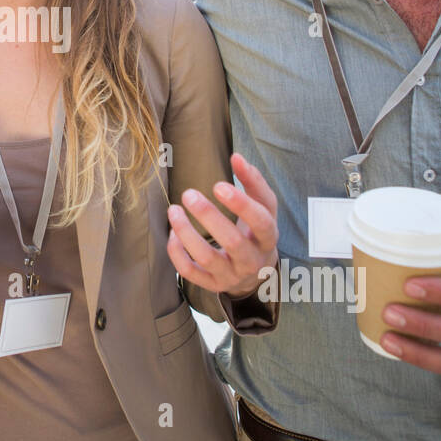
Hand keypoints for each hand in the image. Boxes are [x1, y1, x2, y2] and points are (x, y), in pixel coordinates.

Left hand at [166, 153, 278, 297]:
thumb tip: (236, 156)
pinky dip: (177, 254)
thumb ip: (252, 181)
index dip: (241, 204)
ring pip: (208, 258)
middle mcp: (252, 260)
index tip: (217, 185)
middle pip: (233, 242)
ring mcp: (232, 275)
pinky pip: (191, 273)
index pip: (260, 222)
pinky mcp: (212, 284)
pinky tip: (172, 234)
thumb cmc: (256, 229)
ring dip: (187, 234)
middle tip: (189, 194)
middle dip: (209, 217)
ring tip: (174, 210)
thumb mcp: (263, 206)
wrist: (256, 270)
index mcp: (268, 237)